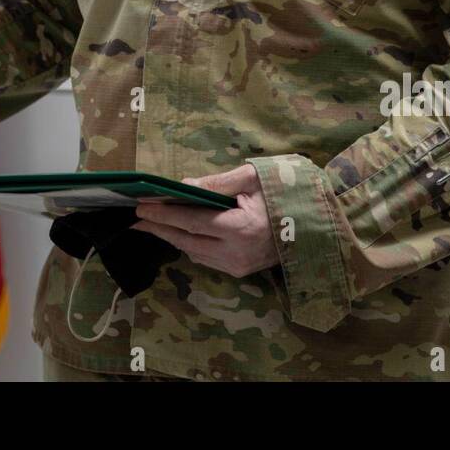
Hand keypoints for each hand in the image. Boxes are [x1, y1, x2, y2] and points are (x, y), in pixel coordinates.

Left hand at [131, 164, 279, 278]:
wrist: (314, 222)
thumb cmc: (284, 193)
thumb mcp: (252, 178)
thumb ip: (216, 184)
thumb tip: (183, 187)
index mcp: (240, 228)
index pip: (192, 222)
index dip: (164, 214)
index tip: (141, 206)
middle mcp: (237, 253)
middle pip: (187, 240)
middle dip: (159, 227)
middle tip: (135, 216)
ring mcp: (238, 266)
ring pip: (194, 252)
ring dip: (171, 236)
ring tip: (150, 222)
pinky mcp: (240, 271)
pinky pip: (206, 258)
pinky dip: (189, 244)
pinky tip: (177, 231)